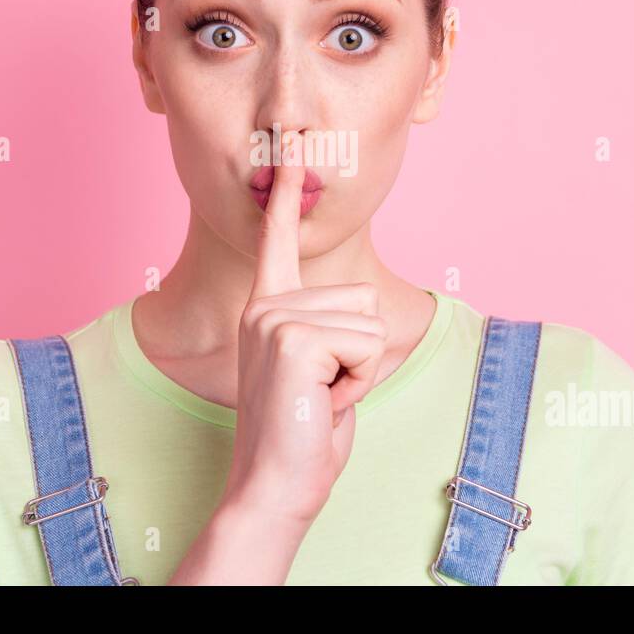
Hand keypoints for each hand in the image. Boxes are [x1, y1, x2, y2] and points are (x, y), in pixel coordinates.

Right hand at [223, 132, 388, 526]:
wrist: (275, 485)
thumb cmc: (303, 435)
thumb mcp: (320, 372)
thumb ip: (331, 334)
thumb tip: (357, 317)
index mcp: (269, 308)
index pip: (280, 242)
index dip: (289, 197)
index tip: (291, 148)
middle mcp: (265, 305)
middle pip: (362, 298)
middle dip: (360, 354)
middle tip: (321, 391)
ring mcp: (273, 318)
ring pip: (368, 324)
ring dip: (359, 371)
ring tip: (319, 398)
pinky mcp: (291, 338)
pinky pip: (366, 347)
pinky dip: (357, 383)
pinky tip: (320, 403)